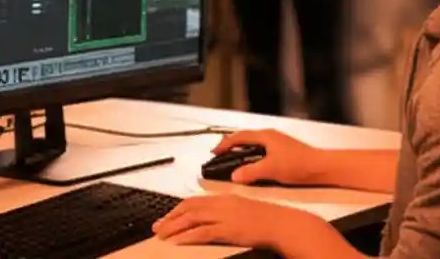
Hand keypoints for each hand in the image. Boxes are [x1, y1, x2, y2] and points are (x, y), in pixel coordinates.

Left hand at [153, 193, 313, 248]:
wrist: (282, 224)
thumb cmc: (266, 220)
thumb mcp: (242, 211)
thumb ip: (226, 213)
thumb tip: (211, 221)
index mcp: (224, 198)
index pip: (194, 201)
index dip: (177, 209)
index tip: (166, 216)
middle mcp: (221, 204)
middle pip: (188, 208)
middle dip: (170, 217)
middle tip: (157, 226)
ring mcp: (224, 216)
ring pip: (191, 219)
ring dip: (173, 227)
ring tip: (161, 234)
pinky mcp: (228, 229)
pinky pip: (203, 232)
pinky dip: (188, 236)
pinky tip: (178, 241)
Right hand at [212, 129, 323, 184]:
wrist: (322, 167)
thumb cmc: (299, 164)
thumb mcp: (271, 169)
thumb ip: (250, 172)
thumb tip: (235, 175)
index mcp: (265, 136)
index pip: (239, 137)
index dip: (225, 144)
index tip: (215, 152)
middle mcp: (270, 136)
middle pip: (245, 137)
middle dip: (231, 145)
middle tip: (220, 154)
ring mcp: (277, 142)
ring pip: (253, 143)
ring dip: (241, 150)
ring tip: (233, 160)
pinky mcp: (283, 151)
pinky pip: (261, 149)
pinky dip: (251, 155)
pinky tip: (252, 165)